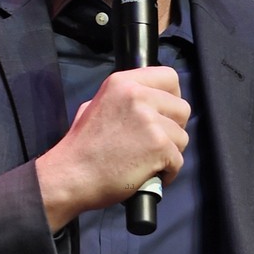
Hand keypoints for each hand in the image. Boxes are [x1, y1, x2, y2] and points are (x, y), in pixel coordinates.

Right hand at [36, 65, 189, 230]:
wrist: (70, 176)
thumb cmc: (81, 147)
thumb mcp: (95, 105)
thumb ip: (123, 99)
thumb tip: (145, 101)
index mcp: (123, 82)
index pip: (170, 77)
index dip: (172, 97)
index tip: (164, 113)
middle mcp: (138, 96)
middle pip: (182, 108)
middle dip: (173, 128)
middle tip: (155, 142)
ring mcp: (150, 121)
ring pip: (183, 137)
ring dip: (170, 152)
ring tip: (148, 161)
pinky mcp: (159, 146)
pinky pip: (178, 161)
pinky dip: (168, 172)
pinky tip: (149, 175)